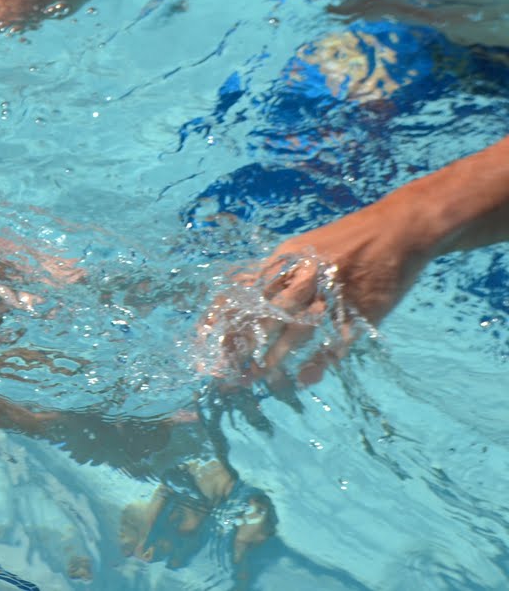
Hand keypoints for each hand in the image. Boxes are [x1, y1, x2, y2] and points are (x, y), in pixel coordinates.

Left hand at [198, 207, 425, 387]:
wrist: (400, 228)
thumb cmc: (345, 240)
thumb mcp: (303, 247)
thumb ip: (277, 268)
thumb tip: (241, 285)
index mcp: (289, 257)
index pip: (247, 288)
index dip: (226, 312)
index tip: (205, 335)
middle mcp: (308, 273)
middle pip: (268, 311)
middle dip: (246, 339)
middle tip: (228, 363)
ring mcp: (335, 293)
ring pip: (298, 328)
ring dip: (276, 354)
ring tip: (258, 374)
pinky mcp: (363, 309)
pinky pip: (337, 339)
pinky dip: (320, 360)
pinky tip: (306, 377)